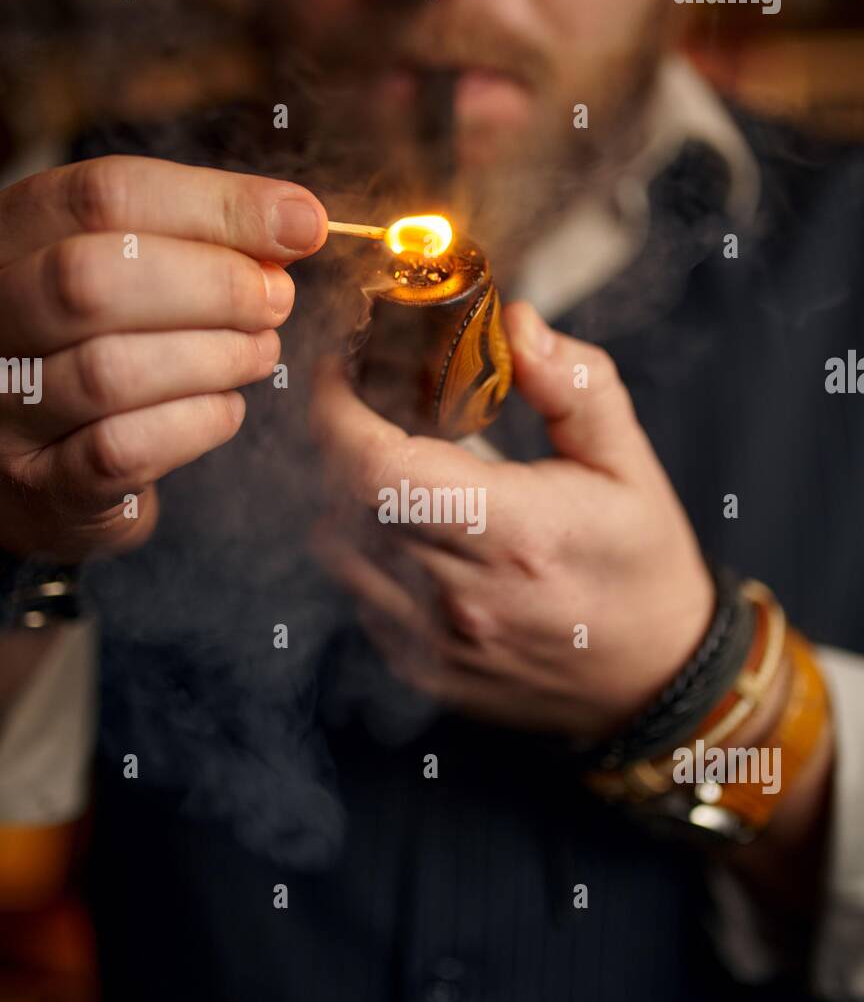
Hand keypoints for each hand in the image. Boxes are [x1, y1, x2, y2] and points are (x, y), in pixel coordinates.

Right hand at [0, 155, 325, 557]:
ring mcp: (3, 406)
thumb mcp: (135, 272)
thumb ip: (203, 238)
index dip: (216, 204)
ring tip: (259, 351)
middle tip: (276, 300)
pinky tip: (226, 408)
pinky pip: (123, 450)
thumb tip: (296, 221)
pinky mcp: (40, 484)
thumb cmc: (100, 346)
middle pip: (91, 277)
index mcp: (9, 237)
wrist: (43, 468)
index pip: (104, 195)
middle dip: (213, 285)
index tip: (299, 224)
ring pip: (109, 370)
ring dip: (215, 357)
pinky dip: (196, 423)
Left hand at [310, 302, 713, 737]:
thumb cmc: (642, 563)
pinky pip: (356, 593)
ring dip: (345, 494)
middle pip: (343, 501)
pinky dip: (365, 549)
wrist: (653, 678)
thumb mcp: (629, 463)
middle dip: (338, 438)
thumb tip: (516, 323)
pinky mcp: (420, 668)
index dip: (336, 409)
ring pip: (335, 549)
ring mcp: (435, 642)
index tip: (339, 366)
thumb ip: (575, 384)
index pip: (377, 468)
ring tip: (391, 463)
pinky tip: (411, 529)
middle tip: (365, 401)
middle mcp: (463, 596)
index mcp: (516, 534)